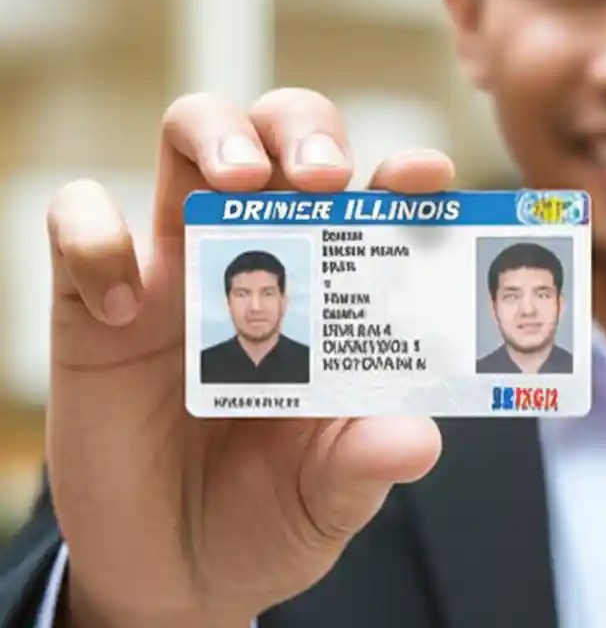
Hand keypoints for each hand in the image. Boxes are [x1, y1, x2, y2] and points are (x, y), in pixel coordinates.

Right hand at [45, 89, 450, 627]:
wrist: (177, 574)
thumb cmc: (273, 514)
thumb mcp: (332, 498)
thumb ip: (370, 463)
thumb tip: (417, 440)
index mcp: (341, 293)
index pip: (377, 201)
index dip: (404, 175)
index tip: (426, 174)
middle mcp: (266, 259)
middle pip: (283, 135)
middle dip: (304, 129)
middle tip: (322, 175)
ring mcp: (180, 270)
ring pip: (189, 142)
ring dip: (215, 134)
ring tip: (238, 180)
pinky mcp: (96, 302)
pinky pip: (80, 226)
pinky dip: (97, 240)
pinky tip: (129, 307)